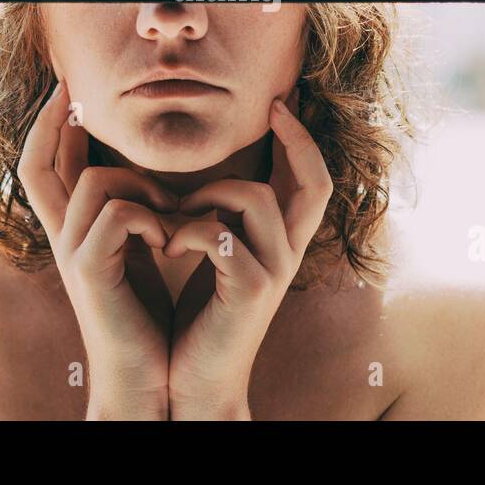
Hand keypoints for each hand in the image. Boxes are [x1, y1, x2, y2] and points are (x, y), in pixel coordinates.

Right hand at [17, 80, 178, 419]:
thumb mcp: (140, 253)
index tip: (64, 90)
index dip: (46, 128)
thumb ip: (136, 214)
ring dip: (142, 185)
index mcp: (73, 233)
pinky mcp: (91, 274)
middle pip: (36, 167)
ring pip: (95, 180)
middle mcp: (63, 240)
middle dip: (52, 122)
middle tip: (72, 90)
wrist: (144, 378)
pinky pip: (119, 213)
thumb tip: (151, 175)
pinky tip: (170, 243)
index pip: (43, 170)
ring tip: (171, 212)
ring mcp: (72, 255)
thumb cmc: (148, 317)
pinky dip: (152, 218)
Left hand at [164, 89, 334, 419]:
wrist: (195, 380)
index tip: (281, 104)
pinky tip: (168, 248)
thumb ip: (222, 216)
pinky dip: (186, 232)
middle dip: (296, 138)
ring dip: (205, 194)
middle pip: (316, 182)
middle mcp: (289, 253)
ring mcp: (275, 271)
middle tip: (273, 108)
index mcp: (281, 243)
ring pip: (253, 196)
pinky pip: (219, 234)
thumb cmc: (200, 317)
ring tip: (175, 218)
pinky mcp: (251, 290)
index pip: (312, 180)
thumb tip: (210, 175)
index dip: (302, 139)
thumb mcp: (215, 255)